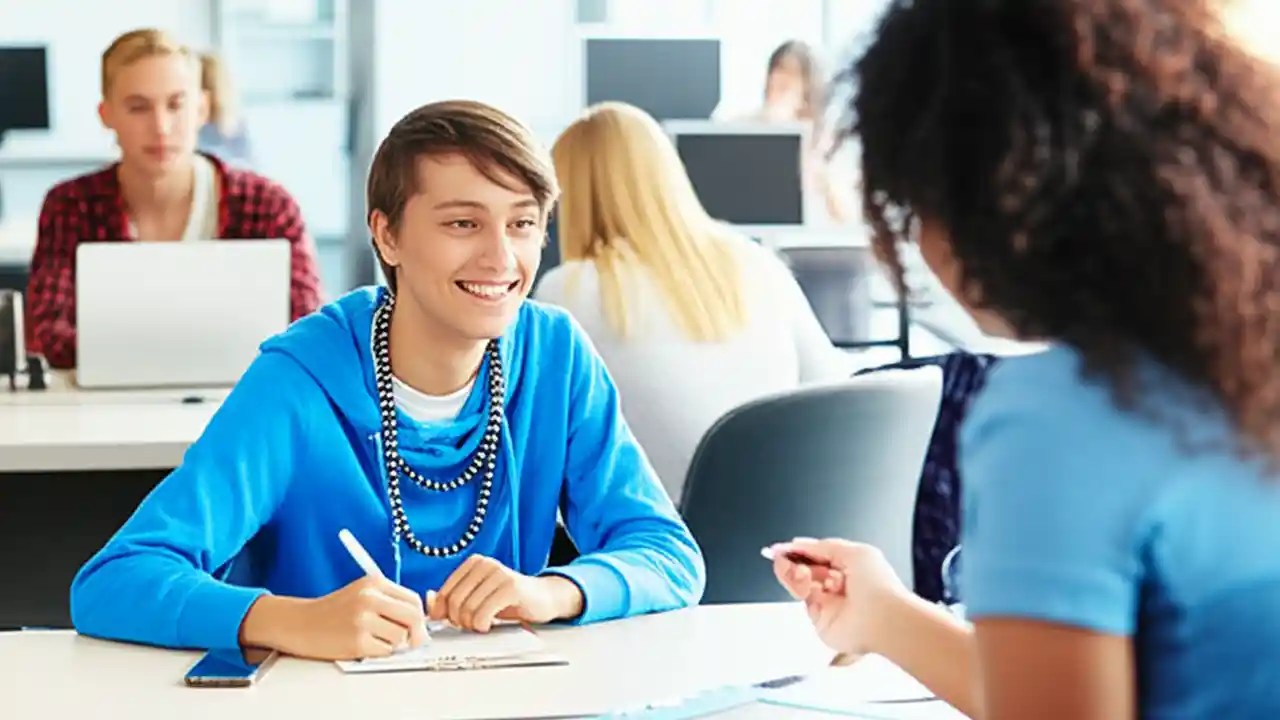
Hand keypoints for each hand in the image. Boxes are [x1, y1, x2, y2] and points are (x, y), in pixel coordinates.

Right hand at [240, 575, 427, 660]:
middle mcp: (370, 598)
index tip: (416, 626)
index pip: (413, 600)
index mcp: (374, 583)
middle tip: (409, 640)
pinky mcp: (356, 642)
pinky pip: (385, 652)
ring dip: (393, 644)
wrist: (300, 623)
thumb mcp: (362, 594)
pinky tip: (364, 646)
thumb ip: (390, 602)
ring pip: (401, 638)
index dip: (419, 616)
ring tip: (375, 639)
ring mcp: (362, 620)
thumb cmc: (334, 611)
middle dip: (415, 633)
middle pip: (413, 618)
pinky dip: (380, 653)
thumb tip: (420, 623)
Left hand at [429, 555, 582, 632]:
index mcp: (474, 563)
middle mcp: (485, 564)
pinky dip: (482, 625)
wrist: (543, 598)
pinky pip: (484, 613)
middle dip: (459, 621)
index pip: (444, 592)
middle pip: (454, 601)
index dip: (445, 613)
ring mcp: (499, 574)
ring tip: (483, 625)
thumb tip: (428, 601)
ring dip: (472, 625)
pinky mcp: (511, 587)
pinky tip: (490, 625)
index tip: (456, 622)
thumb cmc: (509, 599)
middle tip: (472, 625)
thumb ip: (453, 598)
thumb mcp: (478, 596)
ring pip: (468, 608)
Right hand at [770, 538, 908, 655]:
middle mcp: (839, 585)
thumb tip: (799, 544)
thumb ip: (821, 546)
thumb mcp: (851, 551)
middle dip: (792, 561)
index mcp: (850, 566)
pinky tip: (810, 586)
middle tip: (781, 557)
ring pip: (800, 585)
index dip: (798, 551)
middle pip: (804, 569)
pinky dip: (803, 591)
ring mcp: (830, 602)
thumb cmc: (878, 585)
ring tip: (801, 572)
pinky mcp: (821, 619)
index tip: (779, 548)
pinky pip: (803, 601)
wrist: (882, 618)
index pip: (818, 555)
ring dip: (796, 574)